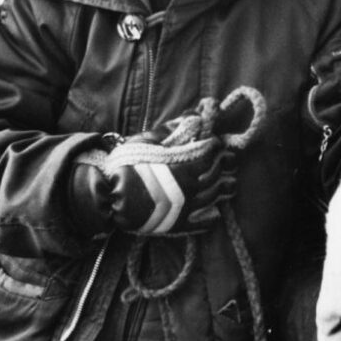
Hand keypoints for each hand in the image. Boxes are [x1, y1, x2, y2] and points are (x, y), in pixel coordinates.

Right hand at [70, 129, 235, 235]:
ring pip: (214, 196)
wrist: (111, 197)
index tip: (215, 142)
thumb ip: (172, 129)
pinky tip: (215, 212)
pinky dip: (212, 217)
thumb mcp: (148, 141)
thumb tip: (194, 117)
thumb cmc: (128, 165)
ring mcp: (186, 208)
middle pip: (215, 175)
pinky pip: (204, 223)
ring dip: (224, 187)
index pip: (210, 155)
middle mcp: (190, 189)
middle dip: (223, 164)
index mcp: (185, 168)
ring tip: (229, 181)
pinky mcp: (180, 224)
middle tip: (226, 158)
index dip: (215, 147)